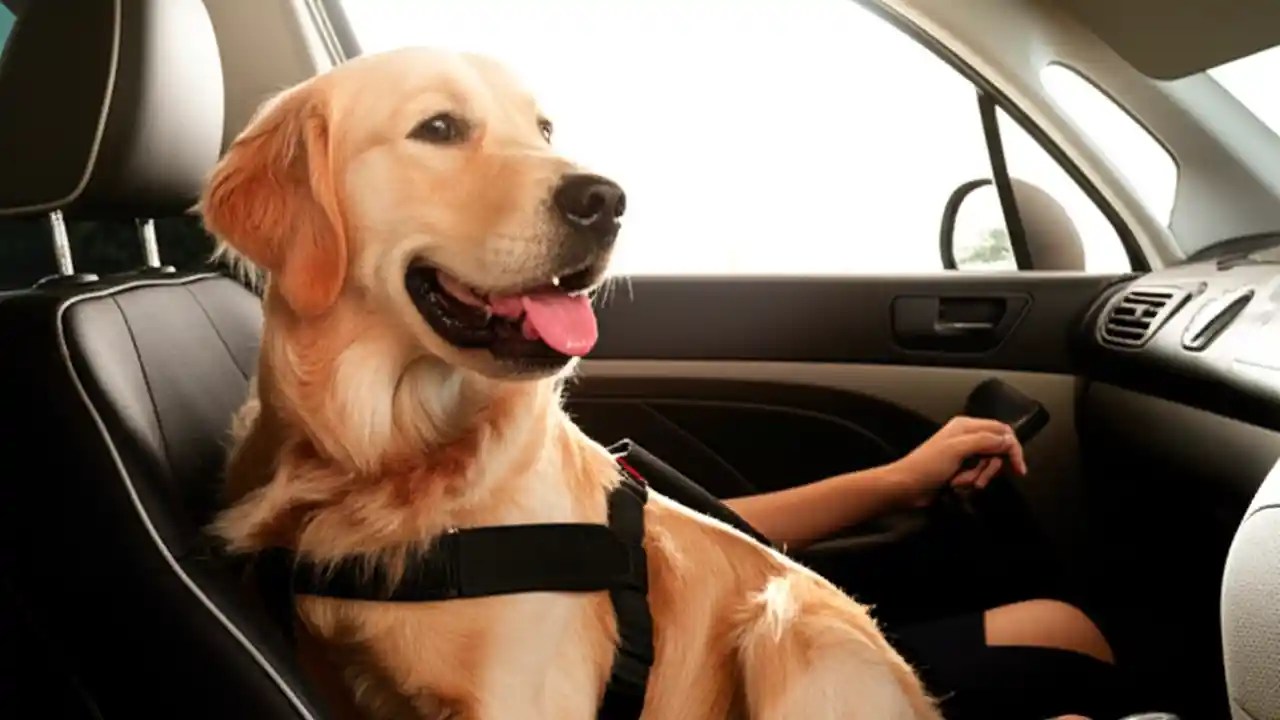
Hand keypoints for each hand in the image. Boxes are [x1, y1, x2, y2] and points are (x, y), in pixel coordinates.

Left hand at [892, 416, 1028, 507]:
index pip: (1002, 431)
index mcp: (966, 425)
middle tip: (978, 479)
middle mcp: (967, 436)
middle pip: (997, 451)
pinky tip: (957, 486)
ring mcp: (964, 453)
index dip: (1013, 448)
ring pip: (988, 465)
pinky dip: (970, 482)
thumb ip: (985, 441)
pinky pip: (977, 475)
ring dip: (978, 477)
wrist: (906, 487)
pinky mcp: (960, 468)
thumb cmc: (926, 466)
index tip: (1018, 469)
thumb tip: (1008, 440)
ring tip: (961, 483)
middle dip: (990, 468)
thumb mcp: (957, 450)